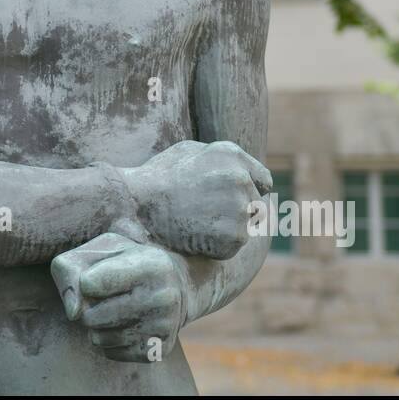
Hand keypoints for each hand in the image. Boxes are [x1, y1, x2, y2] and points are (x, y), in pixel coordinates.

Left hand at [51, 233, 189, 362]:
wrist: (173, 282)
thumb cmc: (125, 262)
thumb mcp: (98, 250)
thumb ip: (72, 271)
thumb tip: (72, 313)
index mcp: (151, 264)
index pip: (91, 284)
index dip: (83, 282)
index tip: (93, 277)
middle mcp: (163, 297)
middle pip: (93, 317)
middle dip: (86, 308)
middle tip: (98, 299)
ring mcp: (164, 326)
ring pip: (100, 338)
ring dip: (96, 326)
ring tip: (110, 311)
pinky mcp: (159, 350)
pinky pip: (111, 353)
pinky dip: (108, 342)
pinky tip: (121, 325)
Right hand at [126, 140, 271, 259]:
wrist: (136, 202)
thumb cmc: (157, 177)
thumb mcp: (189, 152)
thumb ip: (221, 159)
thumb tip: (243, 169)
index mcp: (232, 156)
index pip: (262, 181)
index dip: (248, 192)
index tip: (231, 201)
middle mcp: (241, 179)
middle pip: (255, 207)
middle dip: (237, 213)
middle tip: (206, 217)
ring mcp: (240, 209)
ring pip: (246, 228)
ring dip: (228, 231)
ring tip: (197, 225)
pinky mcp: (235, 237)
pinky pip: (233, 246)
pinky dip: (217, 247)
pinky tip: (194, 237)